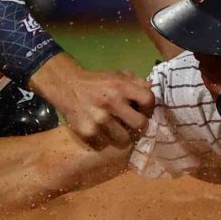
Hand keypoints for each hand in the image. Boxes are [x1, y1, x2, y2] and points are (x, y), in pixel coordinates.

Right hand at [29, 54, 153, 150]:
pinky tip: (101, 131)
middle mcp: (111, 102)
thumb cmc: (98, 82)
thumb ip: (137, 82)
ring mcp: (99, 120)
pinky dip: (105, 140)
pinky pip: (106, 144)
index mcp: (121, 86)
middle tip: (132, 123)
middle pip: (140, 124)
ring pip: (124, 139)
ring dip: (122, 135)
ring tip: (116, 128)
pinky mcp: (87, 132)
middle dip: (138, 124)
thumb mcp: (118, 75)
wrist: (67, 87)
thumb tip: (153, 90)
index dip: (149, 107)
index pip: (148, 100)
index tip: (144, 110)